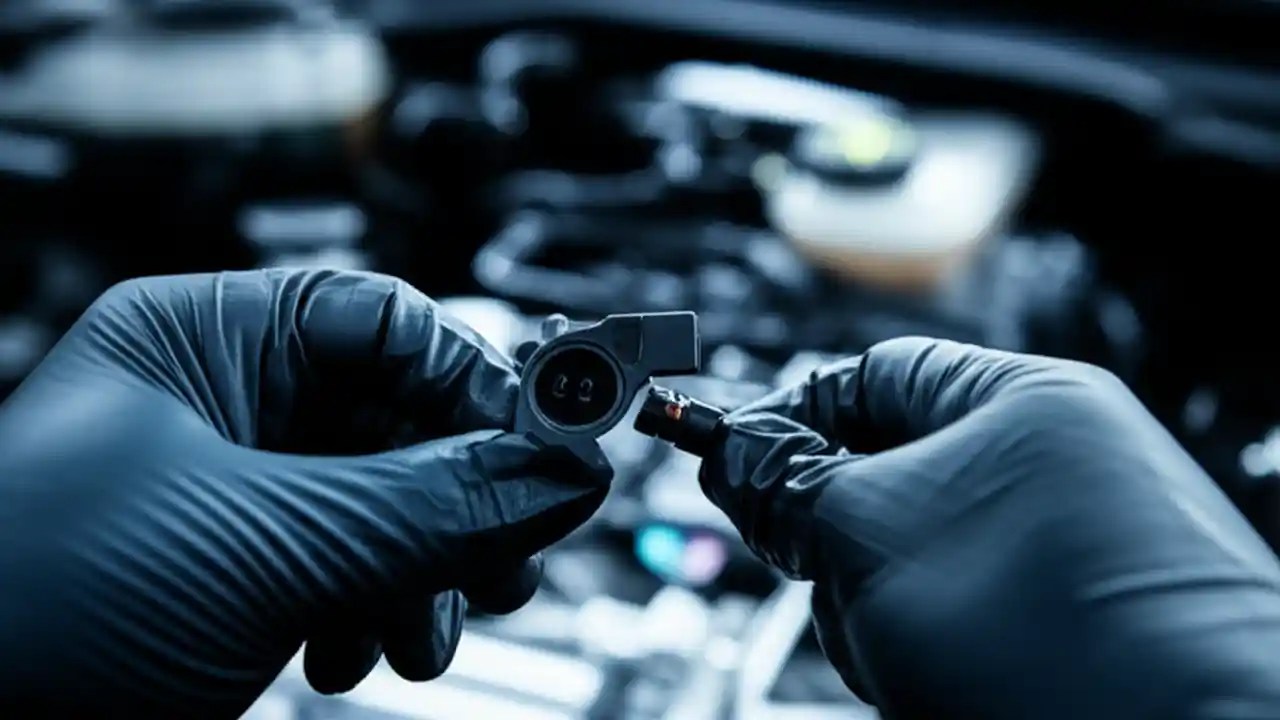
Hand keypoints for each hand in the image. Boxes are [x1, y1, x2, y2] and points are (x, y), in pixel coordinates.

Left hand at [0, 270, 610, 718]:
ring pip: (388, 505)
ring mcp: (237, 492)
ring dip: (428, 571)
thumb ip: (433, 504)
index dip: (481, 384)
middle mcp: (228, 404)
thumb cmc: (29, 608)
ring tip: (425, 631)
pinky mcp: (243, 571)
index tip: (555, 449)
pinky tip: (361, 650)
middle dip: (462, 501)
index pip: (391, 324)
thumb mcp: (263, 540)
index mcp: (209, 339)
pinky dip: (381, 610)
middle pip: (402, 421)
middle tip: (506, 559)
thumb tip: (563, 472)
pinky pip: (353, 566)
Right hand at [700, 337, 1279, 718]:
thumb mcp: (870, 535)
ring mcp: (1062, 545)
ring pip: (908, 553)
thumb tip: (728, 450)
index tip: (733, 462)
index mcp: (1023, 402)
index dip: (790, 418)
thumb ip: (784, 482)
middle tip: (822, 577)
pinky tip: (932, 673)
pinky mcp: (1061, 615)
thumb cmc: (1052, 633)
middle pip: (883, 472)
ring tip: (901, 648)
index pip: (871, 376)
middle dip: (835, 537)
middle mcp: (1053, 464)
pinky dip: (917, 639)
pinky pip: (949, 605)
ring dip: (872, 603)